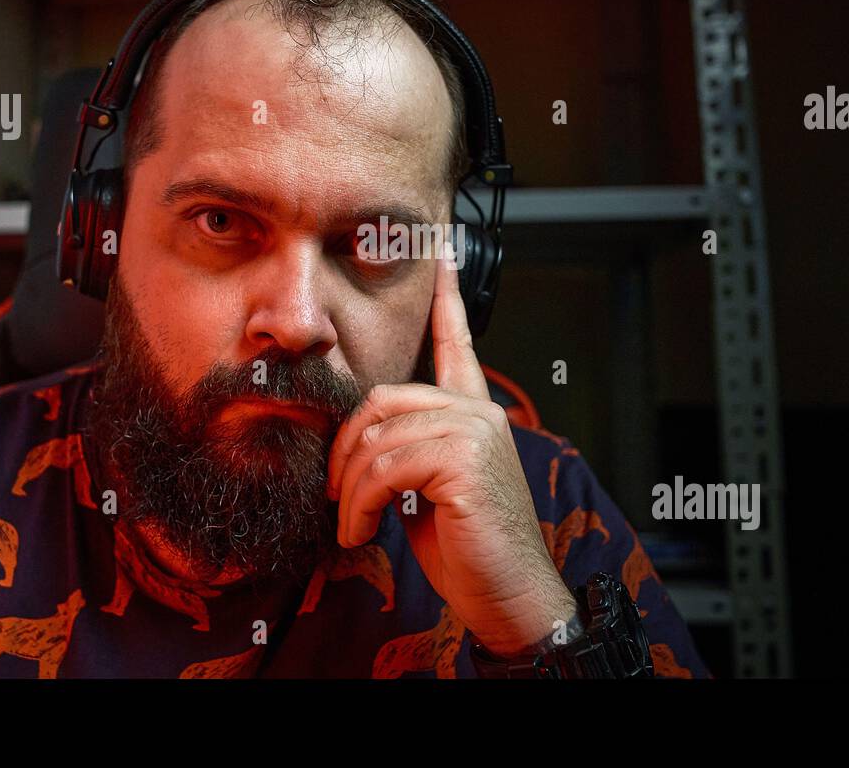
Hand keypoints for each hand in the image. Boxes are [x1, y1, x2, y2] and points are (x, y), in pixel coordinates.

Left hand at [327, 247, 576, 656]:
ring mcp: (475, 431)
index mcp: (473, 413)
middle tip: (339, 497)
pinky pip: (384, 467)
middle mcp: (478, 412)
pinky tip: (366, 531)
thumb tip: (358, 442)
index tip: (441, 252)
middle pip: (381, 400)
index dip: (447, 297)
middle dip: (345, 452)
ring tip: (354, 525)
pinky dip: (361, 505)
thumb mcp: (429, 489)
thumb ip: (406, 450)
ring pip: (376, 439)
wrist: (509, 595)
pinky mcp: (466, 459)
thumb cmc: (469, 548)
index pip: (456, 343)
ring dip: (350, 491)